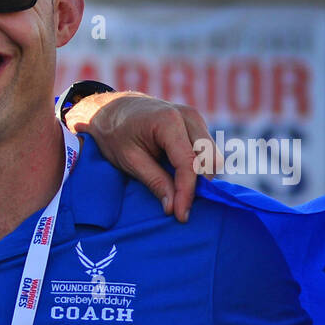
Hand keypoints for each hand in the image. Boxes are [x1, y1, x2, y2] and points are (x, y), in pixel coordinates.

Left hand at [64, 92, 213, 221]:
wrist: (112, 109)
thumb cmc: (115, 133)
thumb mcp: (128, 159)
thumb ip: (154, 181)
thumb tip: (172, 207)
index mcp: (169, 121)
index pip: (188, 163)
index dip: (186, 192)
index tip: (181, 215)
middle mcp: (189, 116)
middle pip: (209, 159)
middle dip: (198, 185)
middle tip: (179, 206)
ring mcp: (195, 118)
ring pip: (212, 156)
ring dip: (200, 177)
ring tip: (176, 191)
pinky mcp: (196, 125)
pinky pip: (206, 151)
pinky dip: (198, 167)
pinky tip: (178, 177)